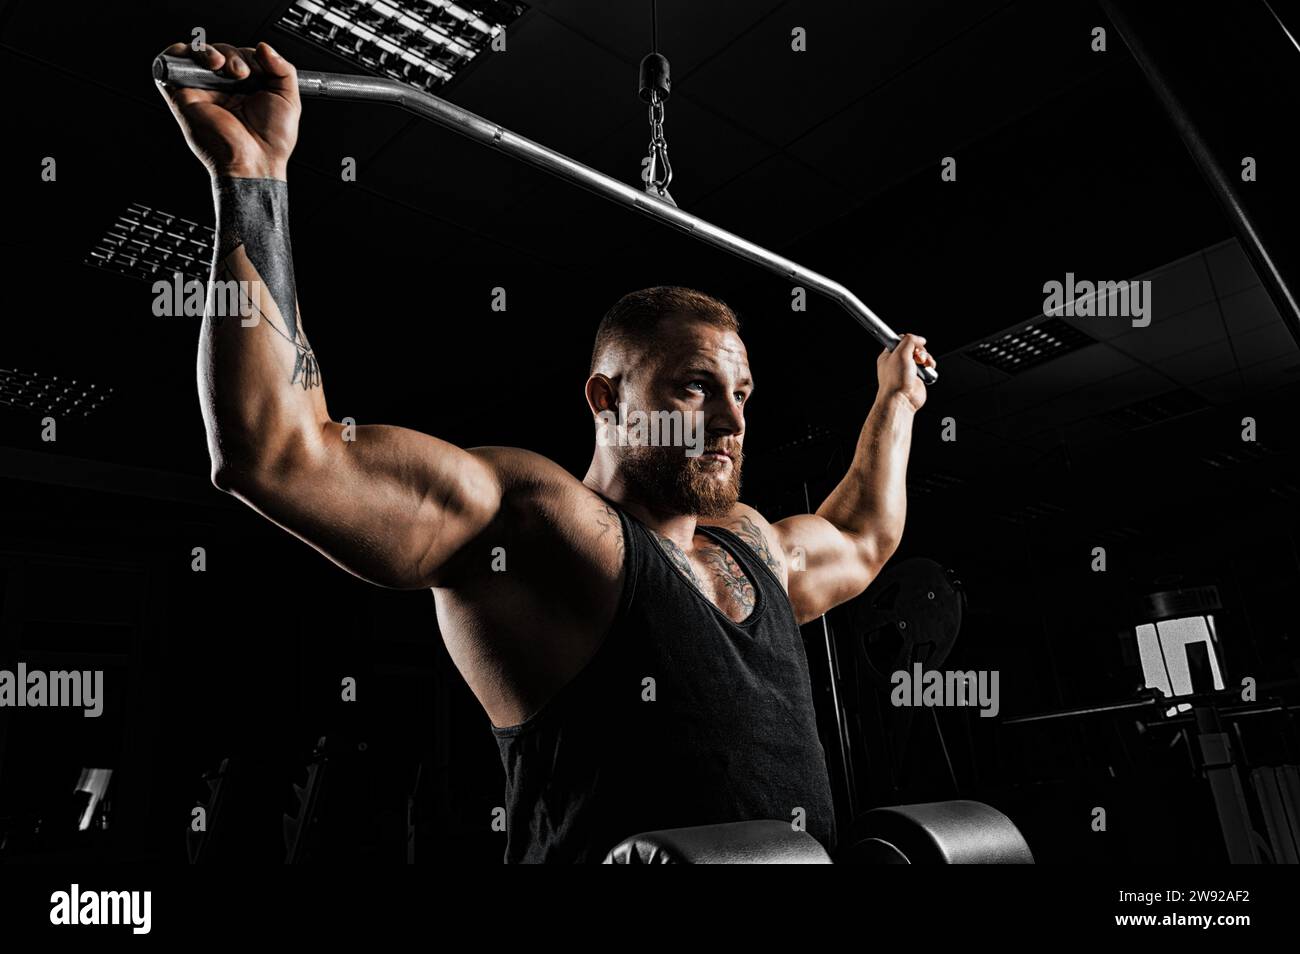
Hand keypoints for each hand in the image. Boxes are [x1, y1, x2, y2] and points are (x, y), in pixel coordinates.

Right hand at [155, 41, 299, 179]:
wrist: (255, 161)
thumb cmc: (271, 140)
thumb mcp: (289, 98)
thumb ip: (283, 68)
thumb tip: (263, 46)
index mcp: (246, 88)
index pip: (242, 55)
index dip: (250, 55)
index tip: (262, 69)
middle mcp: (222, 89)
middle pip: (220, 51)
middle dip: (233, 54)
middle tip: (243, 74)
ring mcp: (202, 90)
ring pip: (197, 52)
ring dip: (211, 51)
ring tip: (224, 68)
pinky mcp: (182, 95)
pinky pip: (168, 63)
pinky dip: (179, 51)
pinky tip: (206, 62)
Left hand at [876, 333, 934, 410]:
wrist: (901, 399)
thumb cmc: (895, 380)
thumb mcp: (900, 353)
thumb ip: (910, 341)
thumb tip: (919, 339)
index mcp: (889, 355)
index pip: (900, 340)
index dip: (909, 340)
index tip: (914, 343)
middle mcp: (898, 362)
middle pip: (914, 347)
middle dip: (920, 350)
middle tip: (918, 356)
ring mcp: (908, 369)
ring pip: (922, 356)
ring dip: (926, 357)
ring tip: (924, 363)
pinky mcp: (917, 377)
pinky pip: (927, 366)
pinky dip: (930, 365)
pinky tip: (928, 367)